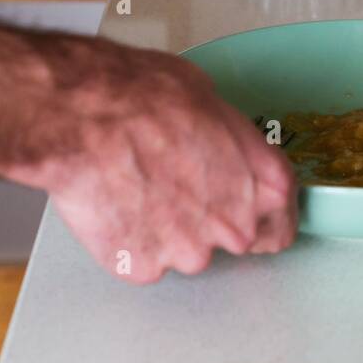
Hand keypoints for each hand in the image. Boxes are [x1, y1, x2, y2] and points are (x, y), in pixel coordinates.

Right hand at [16, 39, 297, 283]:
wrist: (79, 116)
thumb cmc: (139, 97)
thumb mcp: (208, 98)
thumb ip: (230, 141)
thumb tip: (222, 145)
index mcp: (260, 182)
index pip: (283, 223)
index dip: (268, 218)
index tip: (257, 217)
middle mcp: (232, 224)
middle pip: (235, 239)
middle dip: (213, 220)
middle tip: (179, 187)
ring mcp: (186, 250)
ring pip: (185, 250)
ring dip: (168, 229)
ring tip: (138, 186)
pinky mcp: (141, 265)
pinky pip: (142, 258)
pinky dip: (130, 239)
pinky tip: (117, 201)